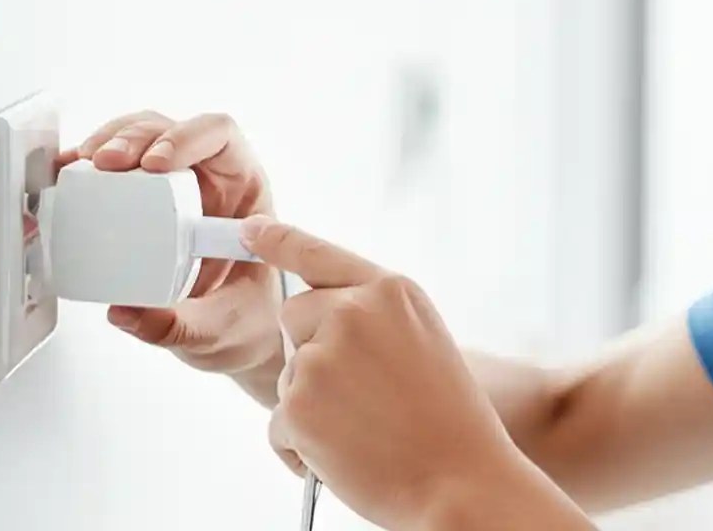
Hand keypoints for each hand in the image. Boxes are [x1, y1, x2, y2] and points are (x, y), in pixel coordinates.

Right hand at [64, 111, 284, 403]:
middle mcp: (211, 175)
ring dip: (110, 141)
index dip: (187, 136)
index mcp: (244, 188)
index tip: (155, 164)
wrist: (237, 331)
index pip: (220, 136)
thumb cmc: (246, 318)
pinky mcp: (144, 197)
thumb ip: (180, 327)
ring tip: (82, 166)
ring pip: (141, 137)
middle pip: (171, 130)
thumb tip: (122, 312)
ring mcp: (177, 182)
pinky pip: (116, 166)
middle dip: (135, 137)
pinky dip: (89, 164)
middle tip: (105, 163)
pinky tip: (68, 174)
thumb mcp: (221, 327)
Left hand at [243, 215, 591, 529]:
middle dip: (311, 351)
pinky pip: (279, 424)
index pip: (319, 254)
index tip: (251, 231)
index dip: (279, 240)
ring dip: (313, 408)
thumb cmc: (451, 423)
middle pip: (295, 316)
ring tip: (366, 433)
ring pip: (288, 375)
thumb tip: (324, 327)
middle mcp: (354, 312)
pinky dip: (302, 449)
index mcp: (392, 291)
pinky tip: (347, 458)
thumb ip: (377, 321)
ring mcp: (322, 355)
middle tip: (357, 396)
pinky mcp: (297, 403)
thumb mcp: (425, 344)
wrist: (462, 482)